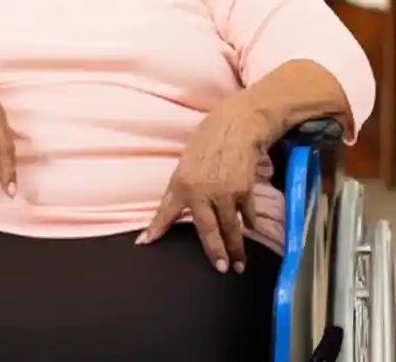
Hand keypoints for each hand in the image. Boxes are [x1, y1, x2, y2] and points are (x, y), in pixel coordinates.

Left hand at [137, 102, 267, 273]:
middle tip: (219, 269)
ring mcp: (225, 194)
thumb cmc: (206, 142)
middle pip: (207, 230)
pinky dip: (248, 223)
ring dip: (235, 248)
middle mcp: (202, 193)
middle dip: (214, 252)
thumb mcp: (185, 164)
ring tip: (237, 265)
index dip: (155, 228)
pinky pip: (246, 214)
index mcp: (181, 184)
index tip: (144, 243)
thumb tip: (179, 209)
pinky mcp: (245, 191)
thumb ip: (183, 188)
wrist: (235, 126)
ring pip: (231, 228)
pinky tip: (251, 231)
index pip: (165, 212)